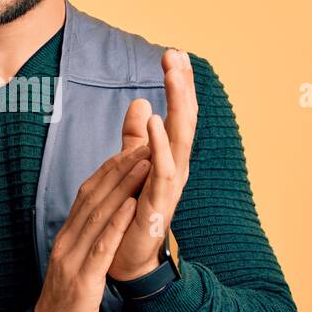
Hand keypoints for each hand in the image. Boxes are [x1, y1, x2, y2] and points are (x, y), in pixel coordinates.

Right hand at [33, 144, 151, 311]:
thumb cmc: (65, 309)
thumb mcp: (75, 270)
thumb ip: (86, 244)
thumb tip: (103, 223)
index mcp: (66, 238)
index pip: (88, 195)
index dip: (110, 170)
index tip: (132, 149)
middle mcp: (66, 242)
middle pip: (94, 198)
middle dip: (120, 169)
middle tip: (145, 144)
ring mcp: (71, 261)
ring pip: (98, 216)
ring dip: (123, 188)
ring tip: (145, 164)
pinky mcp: (81, 282)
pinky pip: (100, 248)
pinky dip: (116, 225)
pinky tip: (131, 207)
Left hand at [108, 48, 197, 280]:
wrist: (127, 258)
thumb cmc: (132, 212)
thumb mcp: (131, 165)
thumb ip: (134, 137)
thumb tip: (140, 103)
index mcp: (169, 156)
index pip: (177, 112)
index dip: (178, 84)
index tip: (174, 53)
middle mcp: (175, 166)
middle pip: (184, 118)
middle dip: (181, 85)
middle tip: (176, 54)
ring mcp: (170, 184)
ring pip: (180, 137)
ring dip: (177, 104)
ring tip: (172, 74)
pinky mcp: (159, 201)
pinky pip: (163, 168)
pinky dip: (161, 144)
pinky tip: (156, 121)